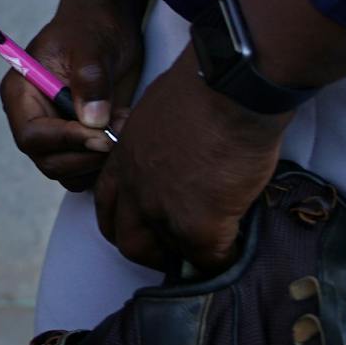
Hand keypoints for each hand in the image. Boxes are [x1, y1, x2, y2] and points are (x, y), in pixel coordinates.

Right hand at [0, 0, 143, 191]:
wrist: (108, 27)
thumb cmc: (92, 28)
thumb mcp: (91, 45)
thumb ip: (89, 79)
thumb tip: (91, 120)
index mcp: (21, 93)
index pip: (31, 134)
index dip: (65, 141)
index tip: (101, 135)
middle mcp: (34, 118)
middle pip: (49, 161)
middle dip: (87, 154)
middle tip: (118, 131)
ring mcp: (56, 133)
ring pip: (69, 172)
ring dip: (99, 160)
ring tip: (122, 124)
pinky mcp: (79, 142)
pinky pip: (87, 171)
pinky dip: (107, 162)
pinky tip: (122, 130)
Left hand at [92, 49, 286, 274]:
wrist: (229, 85)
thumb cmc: (204, 85)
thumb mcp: (161, 112)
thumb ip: (159, 143)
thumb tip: (180, 157)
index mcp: (124, 155)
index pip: (107, 202)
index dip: (128, 221)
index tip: (151, 227)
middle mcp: (134, 184)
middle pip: (126, 239)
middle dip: (152, 250)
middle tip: (181, 250)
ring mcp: (160, 207)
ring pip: (162, 254)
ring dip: (185, 257)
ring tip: (211, 250)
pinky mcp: (196, 225)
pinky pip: (206, 259)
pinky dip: (222, 258)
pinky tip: (238, 244)